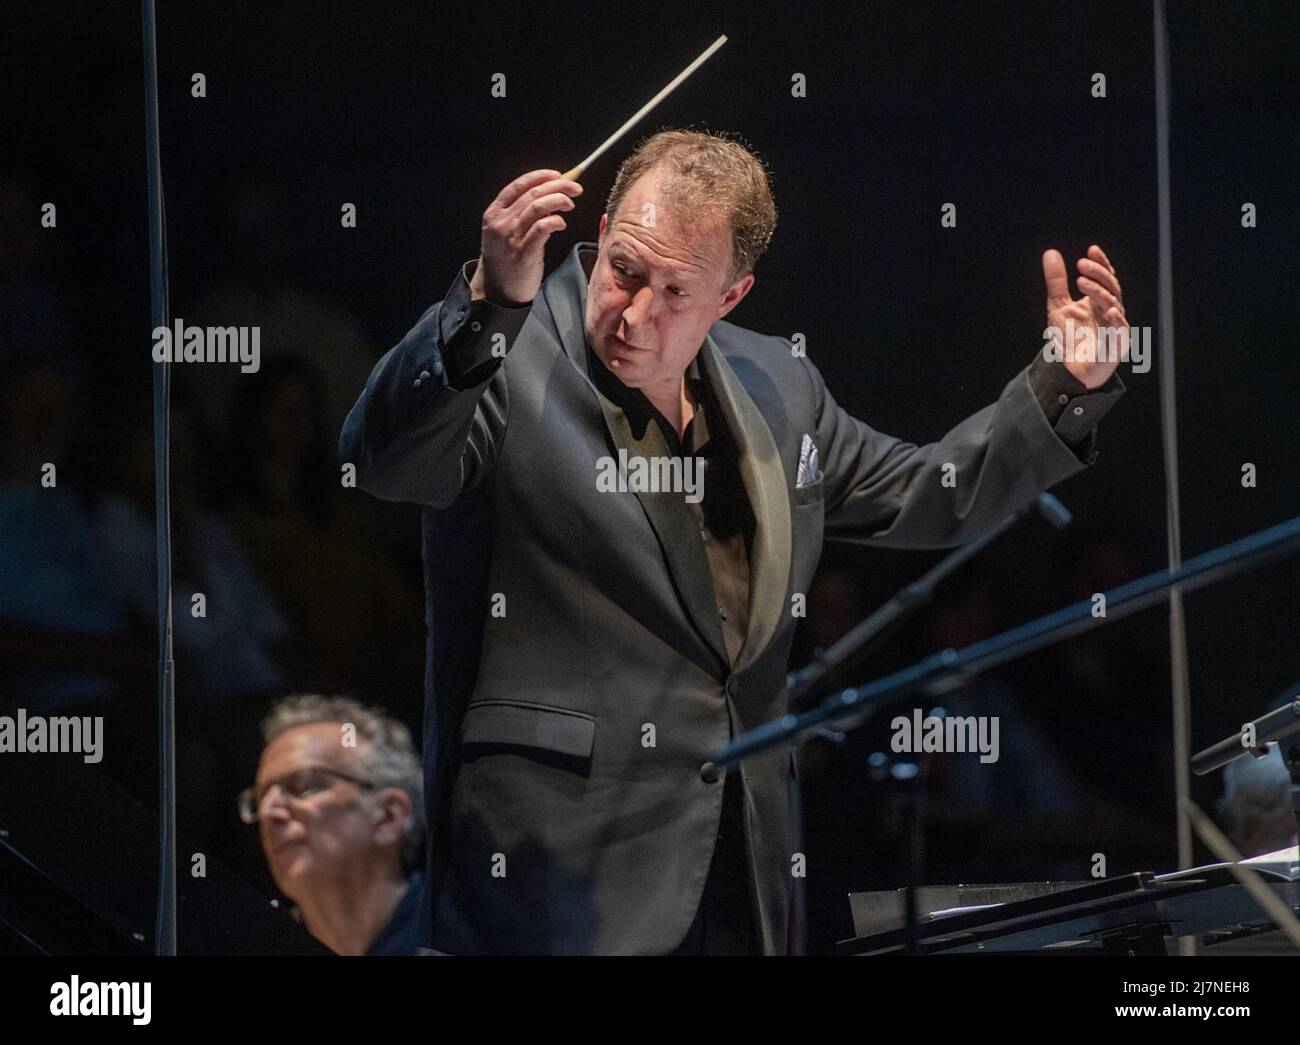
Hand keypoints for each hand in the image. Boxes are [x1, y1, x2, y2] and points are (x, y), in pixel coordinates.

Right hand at [471, 169, 582, 305]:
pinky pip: (543, 227)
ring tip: (570, 203)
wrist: (496, 291)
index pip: (519, 185)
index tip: (559, 175)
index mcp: (494, 213)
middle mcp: (501, 222)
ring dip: (559, 200)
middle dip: (558, 185)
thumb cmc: (505, 260)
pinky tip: (562, 223)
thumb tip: (547, 195)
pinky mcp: (523, 252)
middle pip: (533, 193)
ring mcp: (511, 237)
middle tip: (575, 188)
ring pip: (538, 206)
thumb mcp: (504, 231)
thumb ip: (519, 213)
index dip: (541, 177)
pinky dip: (556, 220)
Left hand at [1041, 244, 1128, 388]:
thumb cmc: (1069, 337)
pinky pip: (1120, 332)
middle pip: (1111, 287)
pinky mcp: (1116, 346)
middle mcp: (1111, 311)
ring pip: (1114, 305)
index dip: (1101, 264)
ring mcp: (1115, 328)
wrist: (1068, 369)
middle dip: (1098, 274)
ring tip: (1081, 282)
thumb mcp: (1058, 305)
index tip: (1091, 250)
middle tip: (1081, 264)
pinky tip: (1110, 312)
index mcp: (1100, 301)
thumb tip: (1050, 253)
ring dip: (1099, 292)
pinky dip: (1117, 321)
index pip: (1106, 278)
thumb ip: (1057, 281)